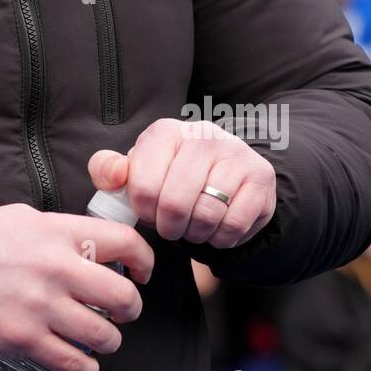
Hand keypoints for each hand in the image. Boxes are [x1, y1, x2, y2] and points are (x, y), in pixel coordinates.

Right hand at [0, 202, 154, 370]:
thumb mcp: (23, 217)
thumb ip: (60, 231)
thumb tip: (93, 246)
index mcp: (57, 232)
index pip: (124, 241)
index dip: (144, 259)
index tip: (142, 273)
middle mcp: (55, 268)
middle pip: (123, 296)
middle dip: (132, 308)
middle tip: (124, 311)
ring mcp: (40, 307)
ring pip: (104, 335)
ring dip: (110, 340)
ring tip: (101, 336)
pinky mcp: (24, 339)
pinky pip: (73, 364)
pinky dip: (85, 368)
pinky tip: (82, 363)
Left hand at [89, 117, 275, 249]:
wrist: (224, 171)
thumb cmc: (171, 174)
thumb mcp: (136, 169)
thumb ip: (109, 170)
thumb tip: (115, 174)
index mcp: (165, 132)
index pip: (142, 185)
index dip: (143, 210)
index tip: (148, 211)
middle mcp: (202, 135)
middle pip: (175, 203)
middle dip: (168, 227)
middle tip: (170, 227)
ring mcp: (235, 153)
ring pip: (206, 215)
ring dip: (195, 233)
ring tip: (193, 226)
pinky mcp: (260, 177)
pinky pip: (234, 224)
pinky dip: (221, 238)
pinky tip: (216, 228)